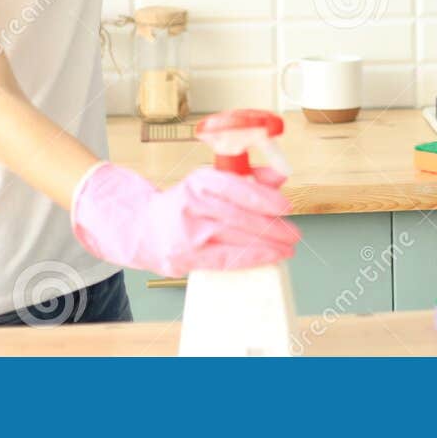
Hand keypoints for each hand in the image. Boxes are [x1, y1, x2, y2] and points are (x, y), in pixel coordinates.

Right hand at [70, 161, 299, 277]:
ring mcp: (187, 233)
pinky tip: (267, 258)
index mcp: (198, 180)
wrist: (143, 228)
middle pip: (238, 216)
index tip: (285, 206)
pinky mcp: (185, 257)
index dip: (263, 197)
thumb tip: (278, 178)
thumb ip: (246, 179)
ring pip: (234, 239)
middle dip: (272, 227)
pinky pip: (224, 259)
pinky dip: (249, 259)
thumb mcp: (210, 183)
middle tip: (293, 234)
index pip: (234, 186)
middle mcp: (192, 204)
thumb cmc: (184, 204)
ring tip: (286, 248)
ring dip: (266, 245)